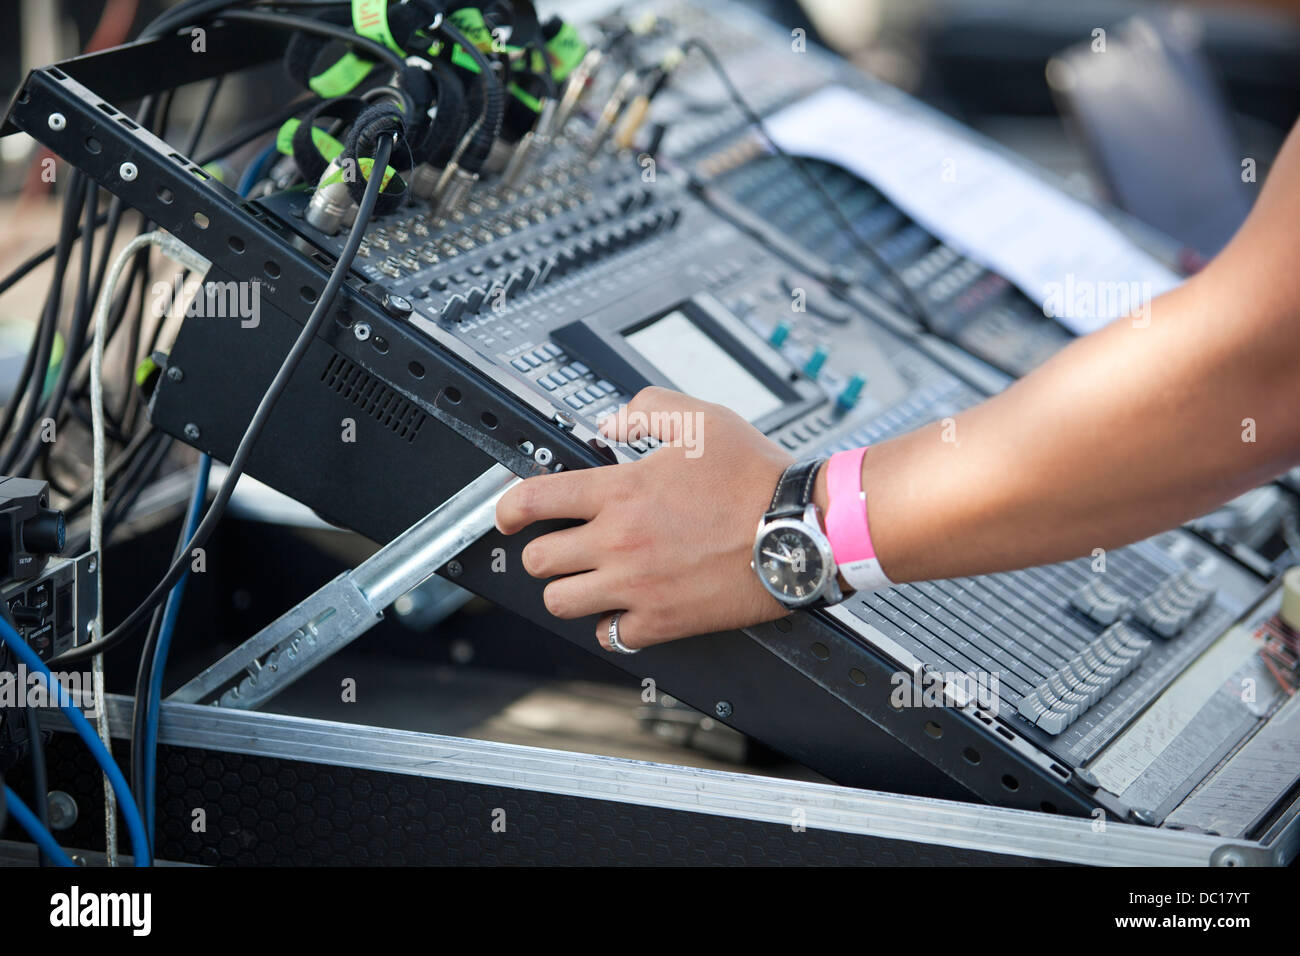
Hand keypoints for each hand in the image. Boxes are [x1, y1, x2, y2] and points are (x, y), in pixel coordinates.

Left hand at [495, 387, 795, 649]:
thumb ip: (646, 410)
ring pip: (560, 601)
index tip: (506, 515)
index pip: (533, 500)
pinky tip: (624, 609)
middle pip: (538, 559)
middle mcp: (619, 541)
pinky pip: (610, 636)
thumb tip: (613, 422)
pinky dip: (611, 626)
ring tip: (587, 579)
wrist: (800, 529)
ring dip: (567, 589)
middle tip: (560, 545)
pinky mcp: (662, 622)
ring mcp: (637, 586)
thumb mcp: (701, 418)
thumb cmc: (757, 476)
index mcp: (621, 491)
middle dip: (541, 549)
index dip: (506, 508)